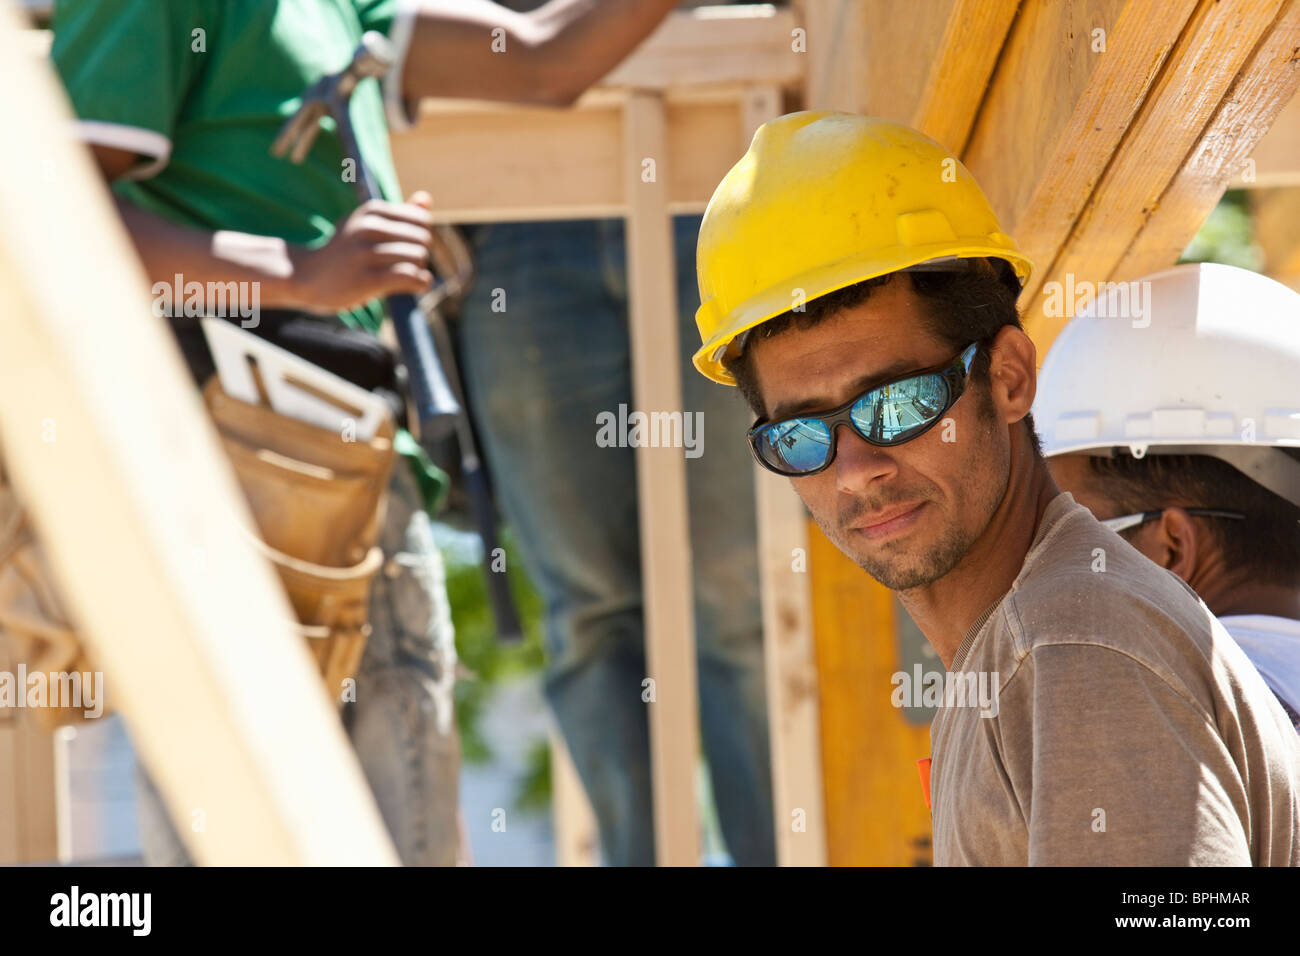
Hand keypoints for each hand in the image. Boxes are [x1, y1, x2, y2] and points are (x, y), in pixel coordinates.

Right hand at [285, 191, 436, 312]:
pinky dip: (421, 282)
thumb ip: (399, 213)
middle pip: (422, 239)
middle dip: (422, 254)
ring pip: (418, 257)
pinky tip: (417, 286)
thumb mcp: (366, 225)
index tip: (409, 248)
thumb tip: (427, 199)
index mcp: (370, 211)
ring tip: (408, 277)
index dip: (422, 236)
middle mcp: (367, 228)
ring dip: (419, 270)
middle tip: (407, 265)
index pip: (421, 219)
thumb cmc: (344, 251)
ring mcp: (365, 253)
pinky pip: (409, 276)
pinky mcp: (366, 279)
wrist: (305, 275)